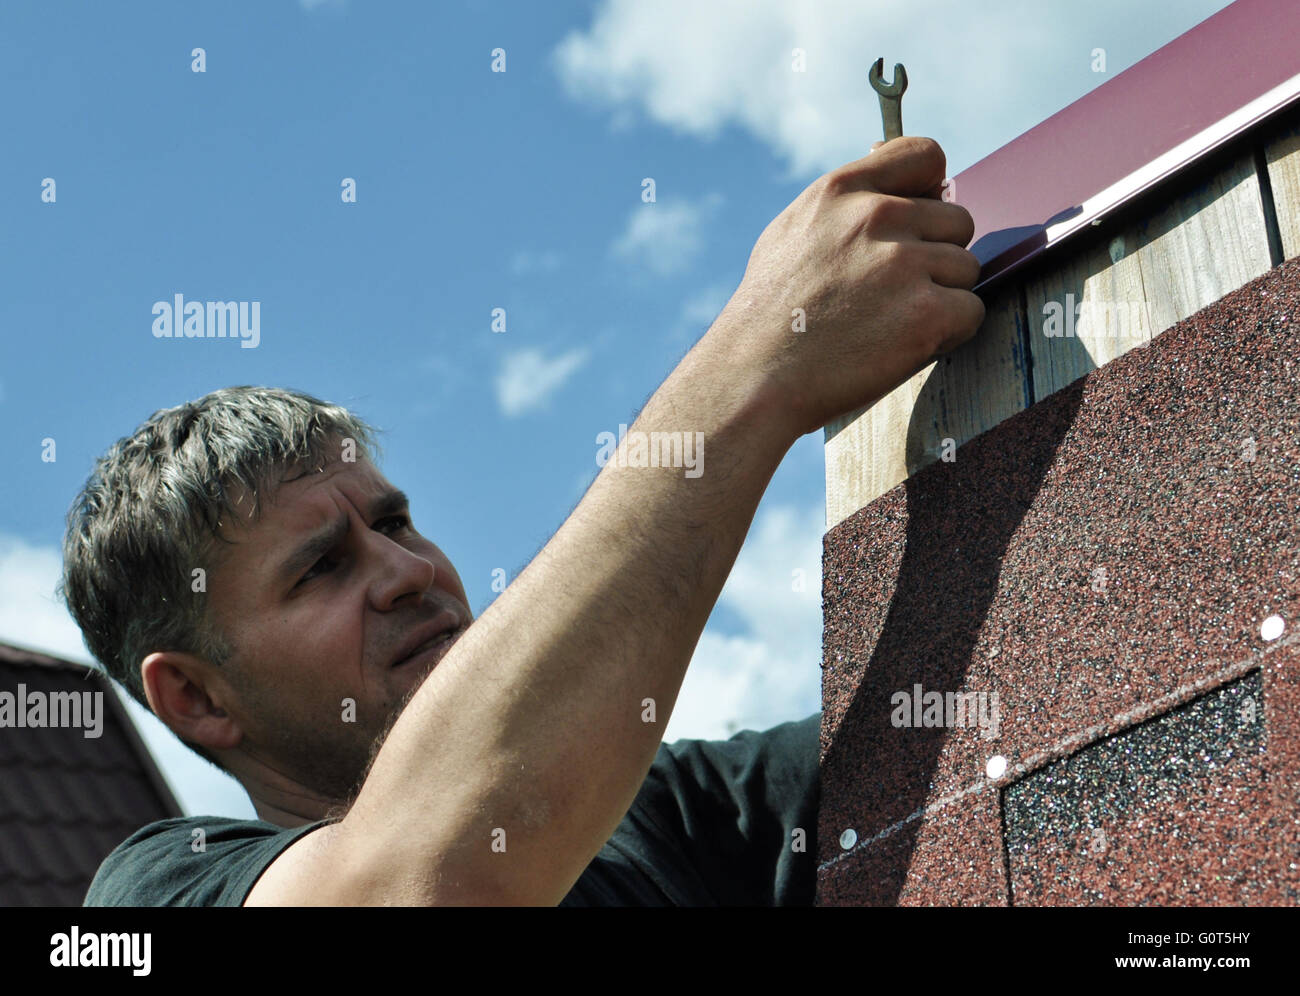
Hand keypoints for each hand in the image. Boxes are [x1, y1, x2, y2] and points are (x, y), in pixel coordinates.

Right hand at [713, 136, 983, 438]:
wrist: (753, 379)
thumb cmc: (769, 316)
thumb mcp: (790, 234)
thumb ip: (844, 204)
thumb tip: (890, 178)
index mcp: (841, 190)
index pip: (925, 156)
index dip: (932, 189)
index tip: (920, 220)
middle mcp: (876, 217)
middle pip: (956, 222)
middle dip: (935, 257)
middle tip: (890, 295)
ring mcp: (904, 264)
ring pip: (965, 269)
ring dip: (940, 299)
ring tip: (887, 324)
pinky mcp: (927, 313)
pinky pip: (971, 312)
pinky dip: (947, 334)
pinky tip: (901, 345)